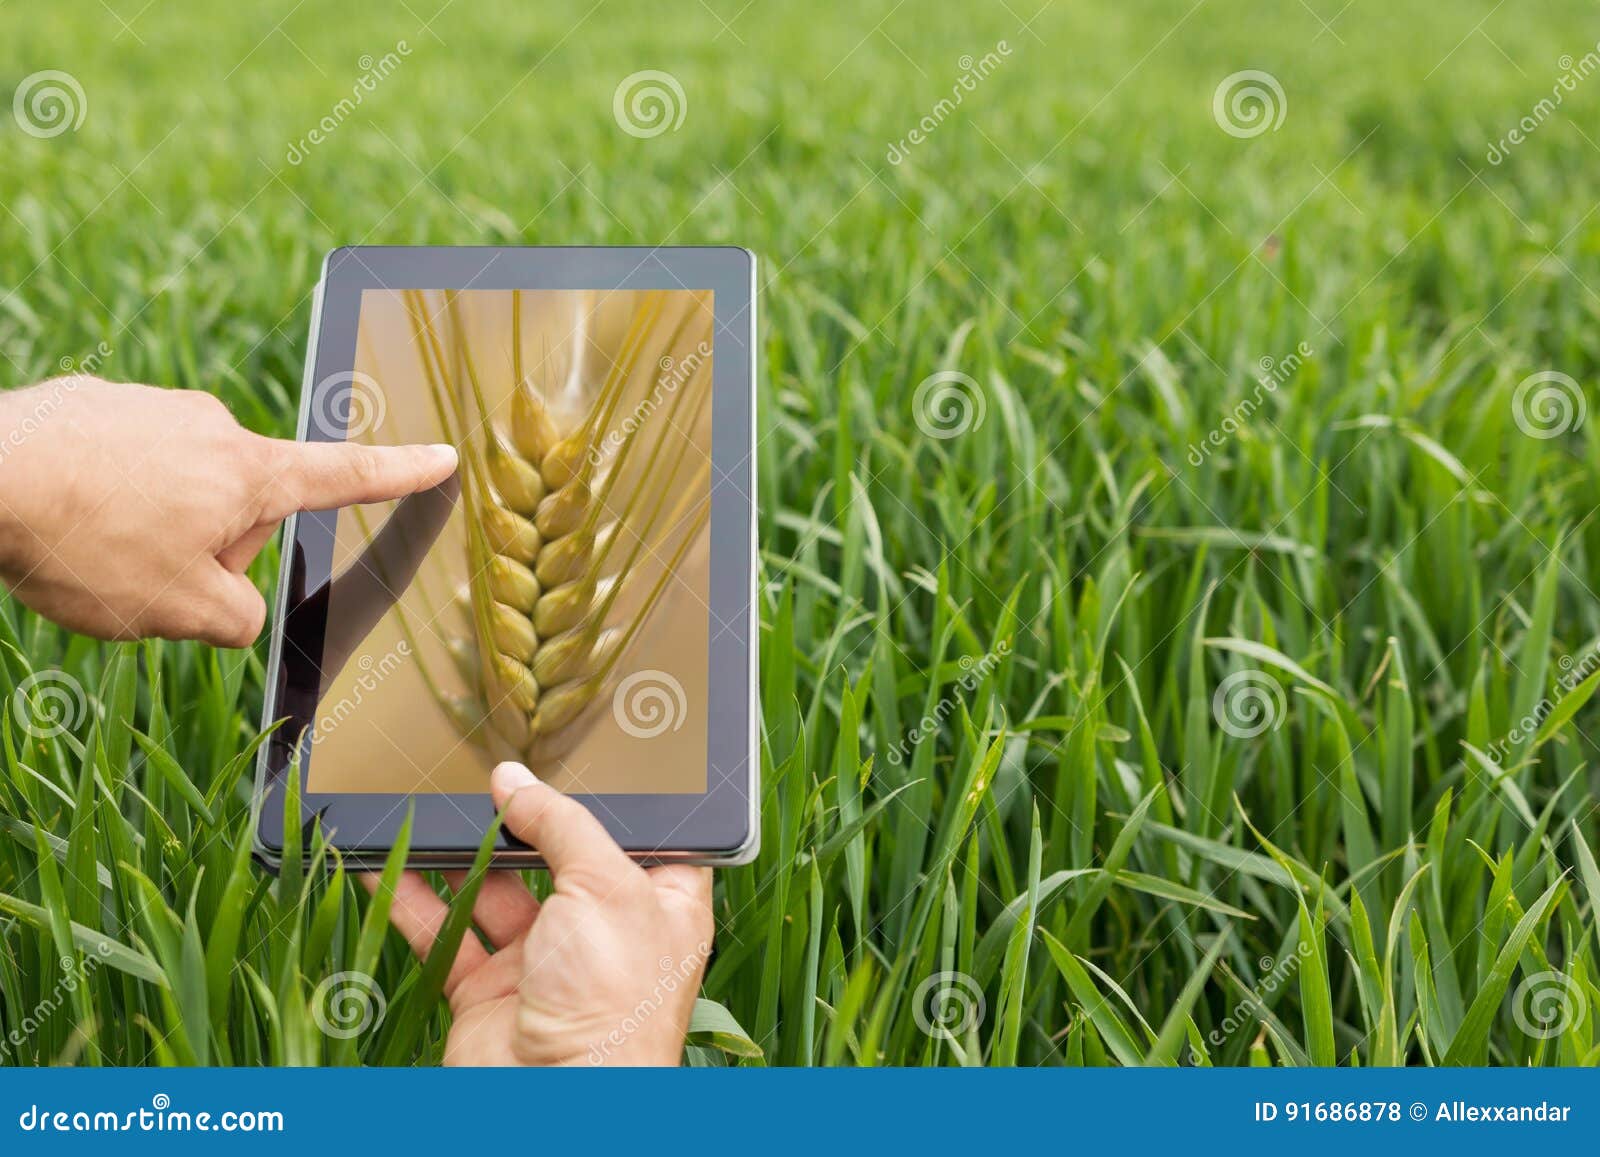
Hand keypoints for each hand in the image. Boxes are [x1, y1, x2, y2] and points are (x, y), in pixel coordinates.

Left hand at [0, 376, 456, 645]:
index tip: (442, 456)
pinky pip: (122, 464)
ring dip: (151, 524)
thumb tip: (238, 607)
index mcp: (248, 475)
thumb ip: (238, 620)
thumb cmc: (84, 542)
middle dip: (209, 546)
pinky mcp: (92, 403)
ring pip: (177, 487)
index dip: (400, 474)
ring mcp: (149, 407)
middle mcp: (209, 427)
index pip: (345, 476)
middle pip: (241, 504)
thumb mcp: (180, 612)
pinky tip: (61, 518)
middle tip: (149, 577)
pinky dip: (104, 497)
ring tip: (92, 548)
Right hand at [373, 762, 713, 1065]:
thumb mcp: (605, 884)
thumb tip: (514, 780)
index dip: (609, 799)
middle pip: (558, 856)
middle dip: (521, 821)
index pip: (638, 834)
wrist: (560, 1103)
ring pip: (495, 892)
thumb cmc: (615, 997)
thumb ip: (560, 823)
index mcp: (659, 901)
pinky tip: (385, 865)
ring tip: (430, 806)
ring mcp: (546, 961)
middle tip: (486, 774)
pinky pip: (446, 935)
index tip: (575, 756)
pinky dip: (413, 901)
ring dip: (460, 855)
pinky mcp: (490, 990)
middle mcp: (605, 929)